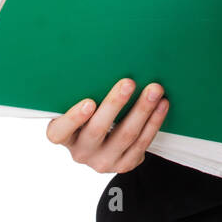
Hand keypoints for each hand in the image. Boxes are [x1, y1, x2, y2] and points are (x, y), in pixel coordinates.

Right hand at [45, 78, 167, 173]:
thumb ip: (85, 91)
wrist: (106, 144)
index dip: (73, 118)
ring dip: (142, 110)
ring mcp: (103, 161)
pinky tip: (162, 105)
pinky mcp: (124, 164)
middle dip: (115, 104)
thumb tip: (104, 57)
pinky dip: (154, 122)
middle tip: (129, 82)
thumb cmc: (91, 114)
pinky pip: (142, 143)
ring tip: (154, 89)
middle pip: (98, 129)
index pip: (59, 132)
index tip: (89, 102)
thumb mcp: (81, 107)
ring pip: (125, 135)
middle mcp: (81, 152)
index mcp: (64, 136)